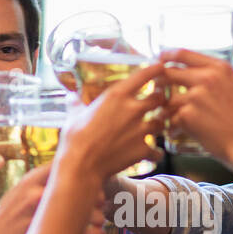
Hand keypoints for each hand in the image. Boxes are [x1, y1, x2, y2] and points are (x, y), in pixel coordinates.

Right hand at [0, 163, 105, 233]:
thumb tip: (69, 172)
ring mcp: (40, 213)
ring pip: (84, 211)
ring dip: (97, 216)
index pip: (69, 167)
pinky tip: (97, 233)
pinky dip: (94, 233)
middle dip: (96, 196)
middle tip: (102, 202)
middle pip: (80, 187)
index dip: (86, 175)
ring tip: (99, 219)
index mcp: (33, 179)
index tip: (95, 184)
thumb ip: (42, 181)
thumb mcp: (21, 190)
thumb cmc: (9, 217)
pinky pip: (81, 233)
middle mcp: (37, 192)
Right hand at [60, 62, 166, 178]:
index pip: (144, 75)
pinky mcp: (143, 150)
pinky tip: (152, 154)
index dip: (155, 69)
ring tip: (154, 128)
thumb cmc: (75, 139)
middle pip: (160, 98)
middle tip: (157, 102)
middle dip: (160, 100)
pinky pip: (157, 150)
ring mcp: (141, 130)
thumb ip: (76, 103)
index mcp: (117, 96)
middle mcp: (133, 110)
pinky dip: (155, 153)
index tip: (161, 67)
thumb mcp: (73, 115)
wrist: (81, 166)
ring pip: (162, 124)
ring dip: (159, 125)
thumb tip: (70, 96)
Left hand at [158, 49, 232, 164]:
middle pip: (168, 73)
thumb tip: (213, 72)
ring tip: (165, 117)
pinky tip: (176, 132)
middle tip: (156, 90)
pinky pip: (170, 119)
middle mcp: (206, 78)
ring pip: (166, 98)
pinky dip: (171, 127)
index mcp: (219, 68)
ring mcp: (195, 96)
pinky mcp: (187, 116)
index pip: (183, 54)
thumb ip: (225, 77)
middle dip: (158, 82)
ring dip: (163, 108)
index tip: (159, 59)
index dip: (167, 55)